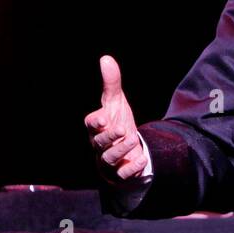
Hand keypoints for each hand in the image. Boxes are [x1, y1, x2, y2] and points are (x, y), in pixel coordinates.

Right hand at [84, 54, 148, 183]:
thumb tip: (106, 58)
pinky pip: (123, 174)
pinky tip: (143, 160)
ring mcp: (108, 159)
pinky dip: (131, 168)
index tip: (103, 118)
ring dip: (121, 149)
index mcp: (96, 127)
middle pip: (99, 142)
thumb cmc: (115, 122)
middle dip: (110, 136)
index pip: (90, 124)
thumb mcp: (116, 102)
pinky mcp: (119, 173)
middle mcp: (99, 144)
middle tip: (122, 129)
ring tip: (134, 139)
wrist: (125, 148)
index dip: (95, 122)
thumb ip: (111, 83)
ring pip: (110, 158)